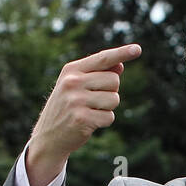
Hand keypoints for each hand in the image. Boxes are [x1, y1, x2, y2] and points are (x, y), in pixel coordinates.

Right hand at [27, 43, 141, 185]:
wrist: (48, 137)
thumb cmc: (67, 108)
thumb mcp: (76, 86)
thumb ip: (97, 74)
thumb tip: (120, 65)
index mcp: (71, 70)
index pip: (102, 58)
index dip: (122, 53)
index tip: (137, 49)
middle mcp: (72, 82)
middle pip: (114, 80)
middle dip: (110, 92)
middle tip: (93, 101)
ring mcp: (76, 100)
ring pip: (114, 99)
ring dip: (108, 108)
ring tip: (90, 111)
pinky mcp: (82, 119)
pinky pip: (109, 116)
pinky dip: (104, 121)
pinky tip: (89, 123)